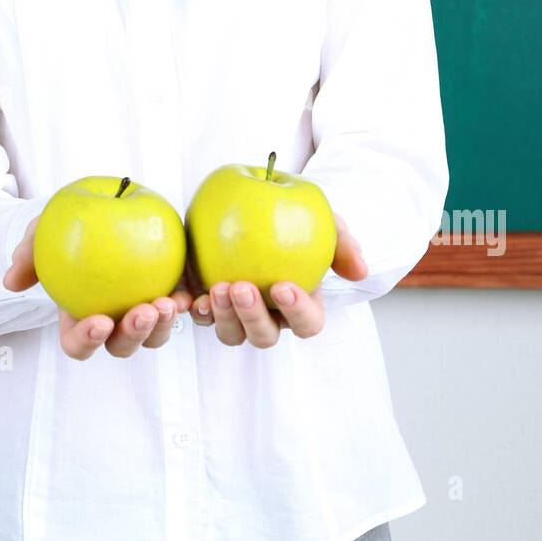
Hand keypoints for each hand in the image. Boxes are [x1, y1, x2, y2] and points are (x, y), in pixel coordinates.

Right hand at [2, 218, 195, 359]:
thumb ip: (28, 254)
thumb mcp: (43, 234)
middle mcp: (111, 324)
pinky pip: (178, 310)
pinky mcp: (167, 297)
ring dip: (162, 326)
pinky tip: (190, 293)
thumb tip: (11, 280)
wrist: (101, 214)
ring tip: (168, 302)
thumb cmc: (66, 230)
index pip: (79, 343)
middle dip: (133, 336)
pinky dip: (185, 307)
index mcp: (78, 319)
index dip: (88, 340)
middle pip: (122, 346)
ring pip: (154, 335)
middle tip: (143, 311)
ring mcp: (141, 314)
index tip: (99, 321)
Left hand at [189, 213, 367, 347]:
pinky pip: (197, 314)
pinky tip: (182, 296)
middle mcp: (268, 316)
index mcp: (301, 305)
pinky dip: (189, 309)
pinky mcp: (206, 300)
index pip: (307, 323)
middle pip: (263, 335)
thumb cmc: (297, 218)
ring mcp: (235, 313)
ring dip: (222, 316)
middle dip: (252, 317)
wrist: (256, 204)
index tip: (283, 286)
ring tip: (216, 287)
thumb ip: (342, 242)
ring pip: (229, 333)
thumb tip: (359, 269)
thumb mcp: (325, 221)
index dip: (297, 312)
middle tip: (241, 287)